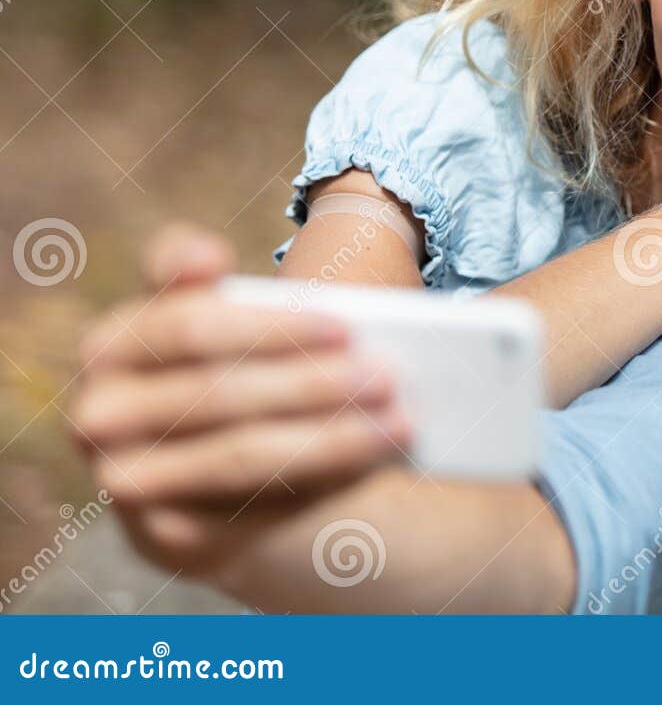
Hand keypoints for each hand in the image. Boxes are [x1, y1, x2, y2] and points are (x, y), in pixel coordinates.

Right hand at [68, 223, 410, 575]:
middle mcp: (106, 396)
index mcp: (131, 330)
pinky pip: (246, 508)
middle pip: (209, 372)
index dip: (184, 267)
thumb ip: (313, 323)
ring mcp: (120, 469)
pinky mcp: (156, 534)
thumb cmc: (272, 389)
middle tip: (385, 368)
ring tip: (403, 418)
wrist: (238, 497)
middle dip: (304, 372)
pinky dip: (318, 482)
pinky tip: (374, 461)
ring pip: (236, 448)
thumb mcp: (286, 349)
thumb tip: (422, 316)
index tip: (226, 261)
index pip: (156, 281)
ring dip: (328, 435)